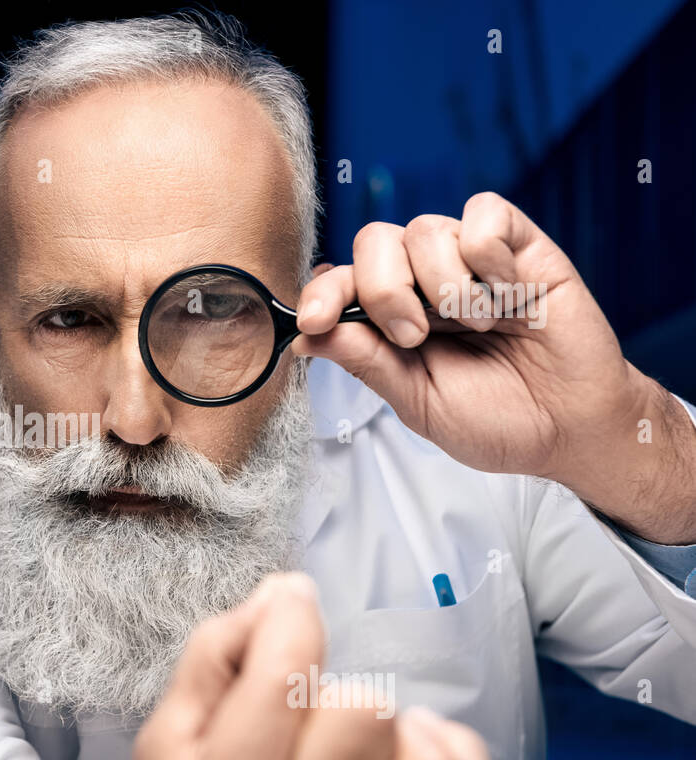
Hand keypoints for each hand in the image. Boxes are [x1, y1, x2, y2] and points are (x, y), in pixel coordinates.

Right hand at [118, 572, 497, 759]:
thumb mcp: (162, 756)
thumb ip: (212, 667)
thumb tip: (277, 598)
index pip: (285, 674)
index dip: (289, 615)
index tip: (287, 608)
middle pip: (364, 710)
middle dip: (331, 693)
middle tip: (307, 719)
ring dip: (397, 736)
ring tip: (361, 748)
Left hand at [291, 192, 695, 542]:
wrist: (570, 428)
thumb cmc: (497, 418)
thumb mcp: (416, 401)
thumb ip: (365, 361)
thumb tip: (306, 335)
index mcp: (392, 317)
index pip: (341, 279)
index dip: (321, 293)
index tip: (314, 320)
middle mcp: (424, 280)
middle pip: (374, 241)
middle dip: (384, 291)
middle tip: (416, 337)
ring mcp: (471, 259)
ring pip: (425, 228)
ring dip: (445, 285)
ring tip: (478, 325)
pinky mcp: (520, 244)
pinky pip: (484, 214)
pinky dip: (489, 256)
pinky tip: (508, 295)